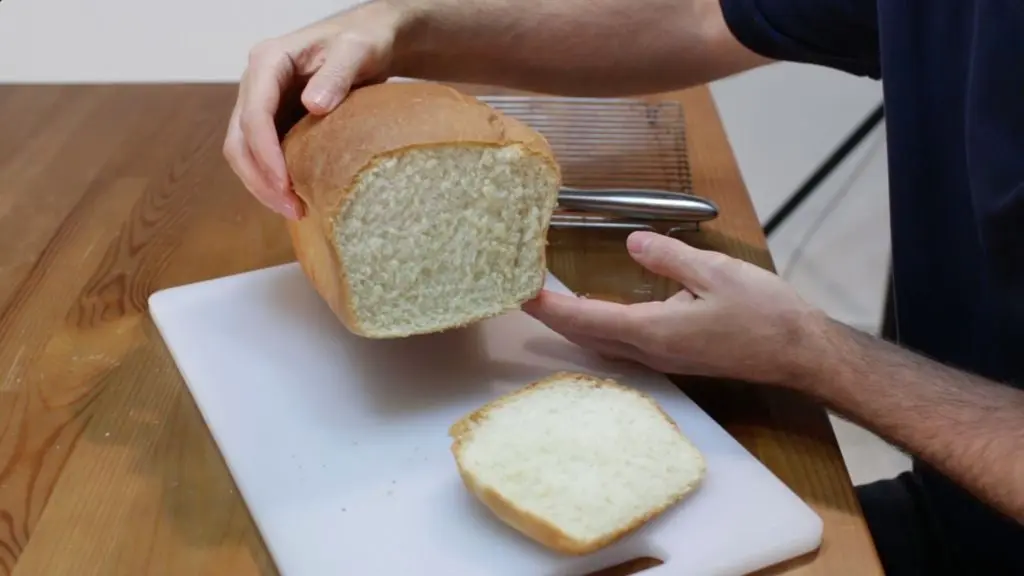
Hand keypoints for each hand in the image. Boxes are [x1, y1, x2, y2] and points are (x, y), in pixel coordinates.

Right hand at [222, 1, 406, 218]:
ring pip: (245, 153)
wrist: (370, 40)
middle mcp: (256, 84)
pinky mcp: (276, 122)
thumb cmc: (363, 40)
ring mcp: (263, 104)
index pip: (254, 113)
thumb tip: (314, 105)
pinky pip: (263, 156)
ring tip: (296, 211)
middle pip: (239, 140)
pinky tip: (297, 199)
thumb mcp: (356, 50)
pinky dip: (274, 180)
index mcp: (268, 61)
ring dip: (263, 186)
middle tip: (292, 209)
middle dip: (260, 179)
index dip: (265, 153)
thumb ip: (337, 74)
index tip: (285, 183)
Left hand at [523, 231, 826, 385]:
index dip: (551, 306)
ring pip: (601, 344)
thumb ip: (669, 257)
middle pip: (586, 336)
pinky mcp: (674, 358)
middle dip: (552, 318)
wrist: (799, 352)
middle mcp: (650, 352)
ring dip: (571, 326)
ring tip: (547, 305)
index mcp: (653, 331)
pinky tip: (594, 317)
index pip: (587, 317)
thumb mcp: (716, 272)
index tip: (521, 295)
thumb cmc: (764, 314)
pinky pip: (621, 346)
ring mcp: (662, 359)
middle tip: (522, 296)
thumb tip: (633, 243)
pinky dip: (597, 329)